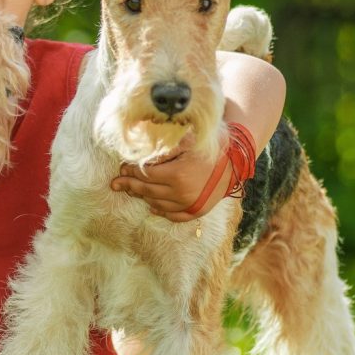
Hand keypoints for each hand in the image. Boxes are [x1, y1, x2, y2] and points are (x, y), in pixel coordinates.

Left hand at [110, 144, 230, 222]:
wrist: (239, 160)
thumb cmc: (212, 144)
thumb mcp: (188, 139)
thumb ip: (165, 145)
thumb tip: (140, 144)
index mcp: (177, 174)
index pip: (145, 174)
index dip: (131, 170)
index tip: (122, 167)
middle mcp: (181, 193)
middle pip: (147, 190)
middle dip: (129, 185)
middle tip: (115, 183)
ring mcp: (190, 204)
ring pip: (157, 203)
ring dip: (142, 196)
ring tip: (130, 190)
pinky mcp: (197, 210)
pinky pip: (174, 215)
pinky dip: (161, 211)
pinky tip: (152, 207)